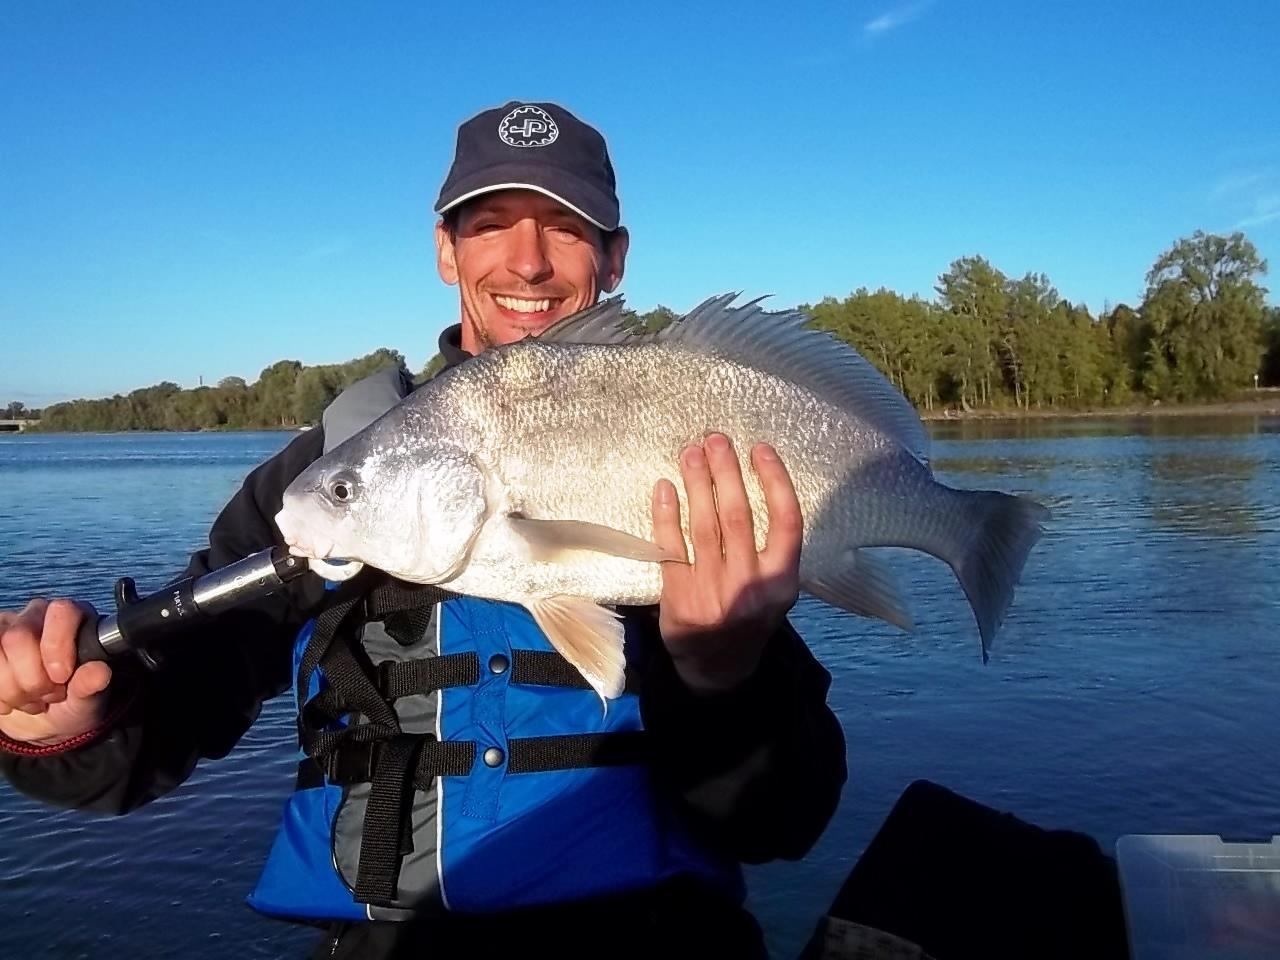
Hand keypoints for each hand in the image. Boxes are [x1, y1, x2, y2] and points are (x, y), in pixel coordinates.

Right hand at [0, 599, 112, 746]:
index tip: (62, 677)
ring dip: (13, 690)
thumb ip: (91, 684)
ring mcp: (7, 629)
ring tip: (34, 699)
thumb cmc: (73, 701)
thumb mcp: (88, 699)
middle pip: (18, 637)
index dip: (56, 646)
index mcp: (74, 617)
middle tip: (51, 694)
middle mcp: (38, 616)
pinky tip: (13, 701)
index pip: (60, 612)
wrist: (47, 722)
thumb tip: (100, 672)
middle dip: (32, 678)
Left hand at [651, 433, 802, 693]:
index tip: (760, 450)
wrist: (717, 671)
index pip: (786, 523)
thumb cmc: (749, 618)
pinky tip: (664, 487)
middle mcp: (749, 587)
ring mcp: (712, 592)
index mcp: (782, 583)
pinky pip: (671, 548)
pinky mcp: (679, 598)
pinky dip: (666, 515)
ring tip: (691, 452)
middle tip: (716, 439)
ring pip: (703, 526)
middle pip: (738, 517)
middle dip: (726, 472)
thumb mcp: (776, 593)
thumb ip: (772, 551)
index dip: (775, 482)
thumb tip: (754, 485)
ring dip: (697, 483)